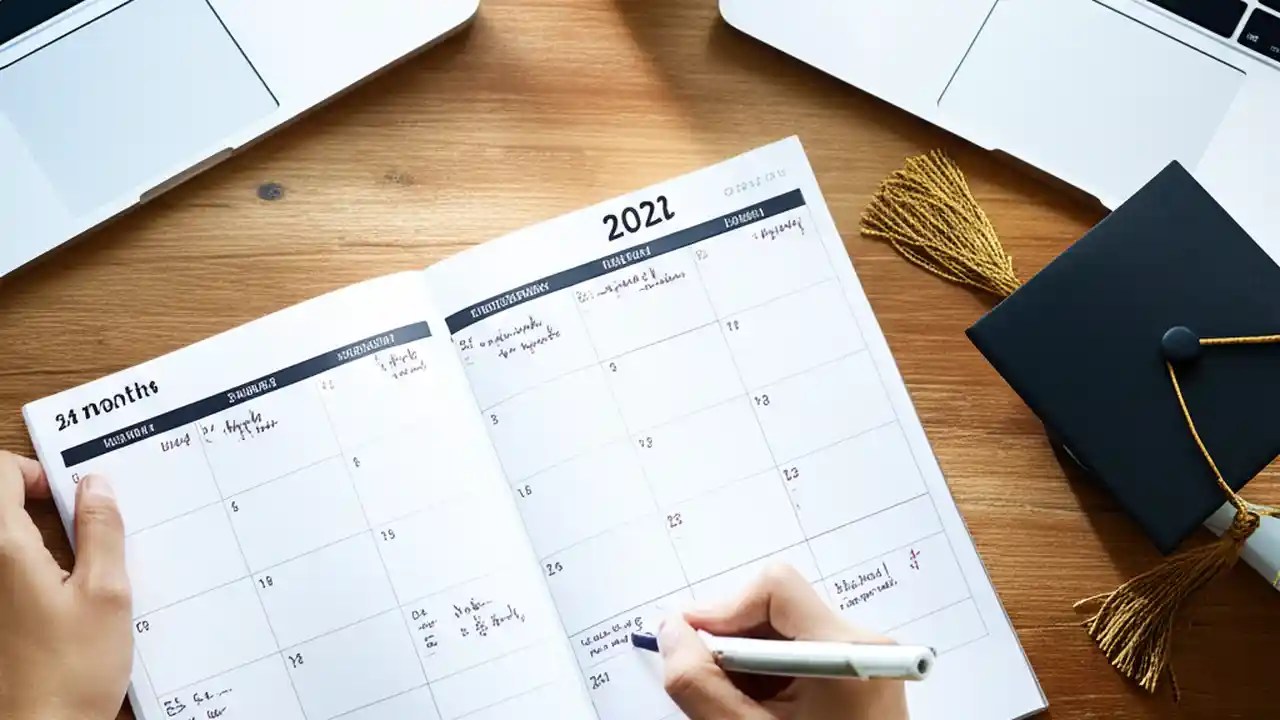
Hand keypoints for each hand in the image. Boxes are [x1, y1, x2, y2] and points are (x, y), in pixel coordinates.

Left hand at [0, 452, 131, 719]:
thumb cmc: (72, 671)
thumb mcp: (106, 593)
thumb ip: (101, 531)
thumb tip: (95, 486)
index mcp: (4, 549)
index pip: (0, 474)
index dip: (35, 472)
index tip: (68, 497)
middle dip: (36, 503)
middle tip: (78, 527)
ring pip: (4, 540)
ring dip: (33, 537)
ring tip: (77, 566)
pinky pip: (6, 573)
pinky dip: (28, 568)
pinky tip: (61, 597)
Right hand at [660, 564, 908, 719]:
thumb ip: (699, 682)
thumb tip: (671, 630)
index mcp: (845, 652)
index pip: (774, 588)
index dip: (723, 609)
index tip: (691, 641)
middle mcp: (864, 643)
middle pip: (777, 608)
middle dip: (733, 642)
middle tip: (709, 685)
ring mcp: (866, 659)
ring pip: (785, 630)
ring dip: (748, 662)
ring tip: (739, 708)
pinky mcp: (861, 675)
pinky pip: (802, 652)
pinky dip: (770, 675)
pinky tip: (762, 711)